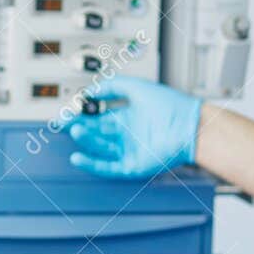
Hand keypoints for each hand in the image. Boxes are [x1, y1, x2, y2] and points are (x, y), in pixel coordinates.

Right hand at [68, 76, 201, 179]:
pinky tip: (79, 156)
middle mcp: (128, 134)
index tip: (68, 111)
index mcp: (128, 117)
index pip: (99, 117)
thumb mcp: (136, 86)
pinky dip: (92, 163)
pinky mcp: (132, 166)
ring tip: (74, 130)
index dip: (83, 114)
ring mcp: (130, 150)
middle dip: (79, 127)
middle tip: (63, 123)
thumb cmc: (171, 106)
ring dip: (85, 140)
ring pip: (100, 148)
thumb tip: (90, 91)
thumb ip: (111, 86)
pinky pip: (108, 167)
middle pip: (96, 132)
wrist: (190, 127)